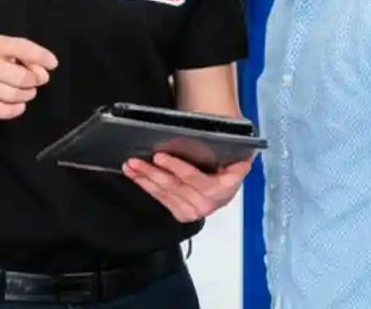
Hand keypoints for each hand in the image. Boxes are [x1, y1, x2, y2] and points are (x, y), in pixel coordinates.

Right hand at [0, 35, 57, 119]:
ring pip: (16, 95)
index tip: (52, 64)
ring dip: (27, 95)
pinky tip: (16, 103)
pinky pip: (7, 111)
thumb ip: (27, 57)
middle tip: (35, 81)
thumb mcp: (6, 52)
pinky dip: (17, 108)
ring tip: (25, 91)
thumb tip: (43, 73)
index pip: (22, 48)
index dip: (41, 56)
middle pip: (23, 77)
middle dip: (34, 81)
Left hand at [123, 153, 252, 222]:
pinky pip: (160, 199)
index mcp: (222, 189)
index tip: (160, 156)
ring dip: (145, 179)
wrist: (228, 182)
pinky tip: (136, 176)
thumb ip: (238, 158)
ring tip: (131, 166)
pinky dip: (146, 186)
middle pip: (174, 187)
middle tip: (137, 160)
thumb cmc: (230, 166)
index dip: (176, 167)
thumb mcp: (239, 158)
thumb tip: (238, 158)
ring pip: (164, 193)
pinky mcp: (180, 213)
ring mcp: (192, 210)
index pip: (195, 178)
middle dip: (153, 172)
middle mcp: (207, 203)